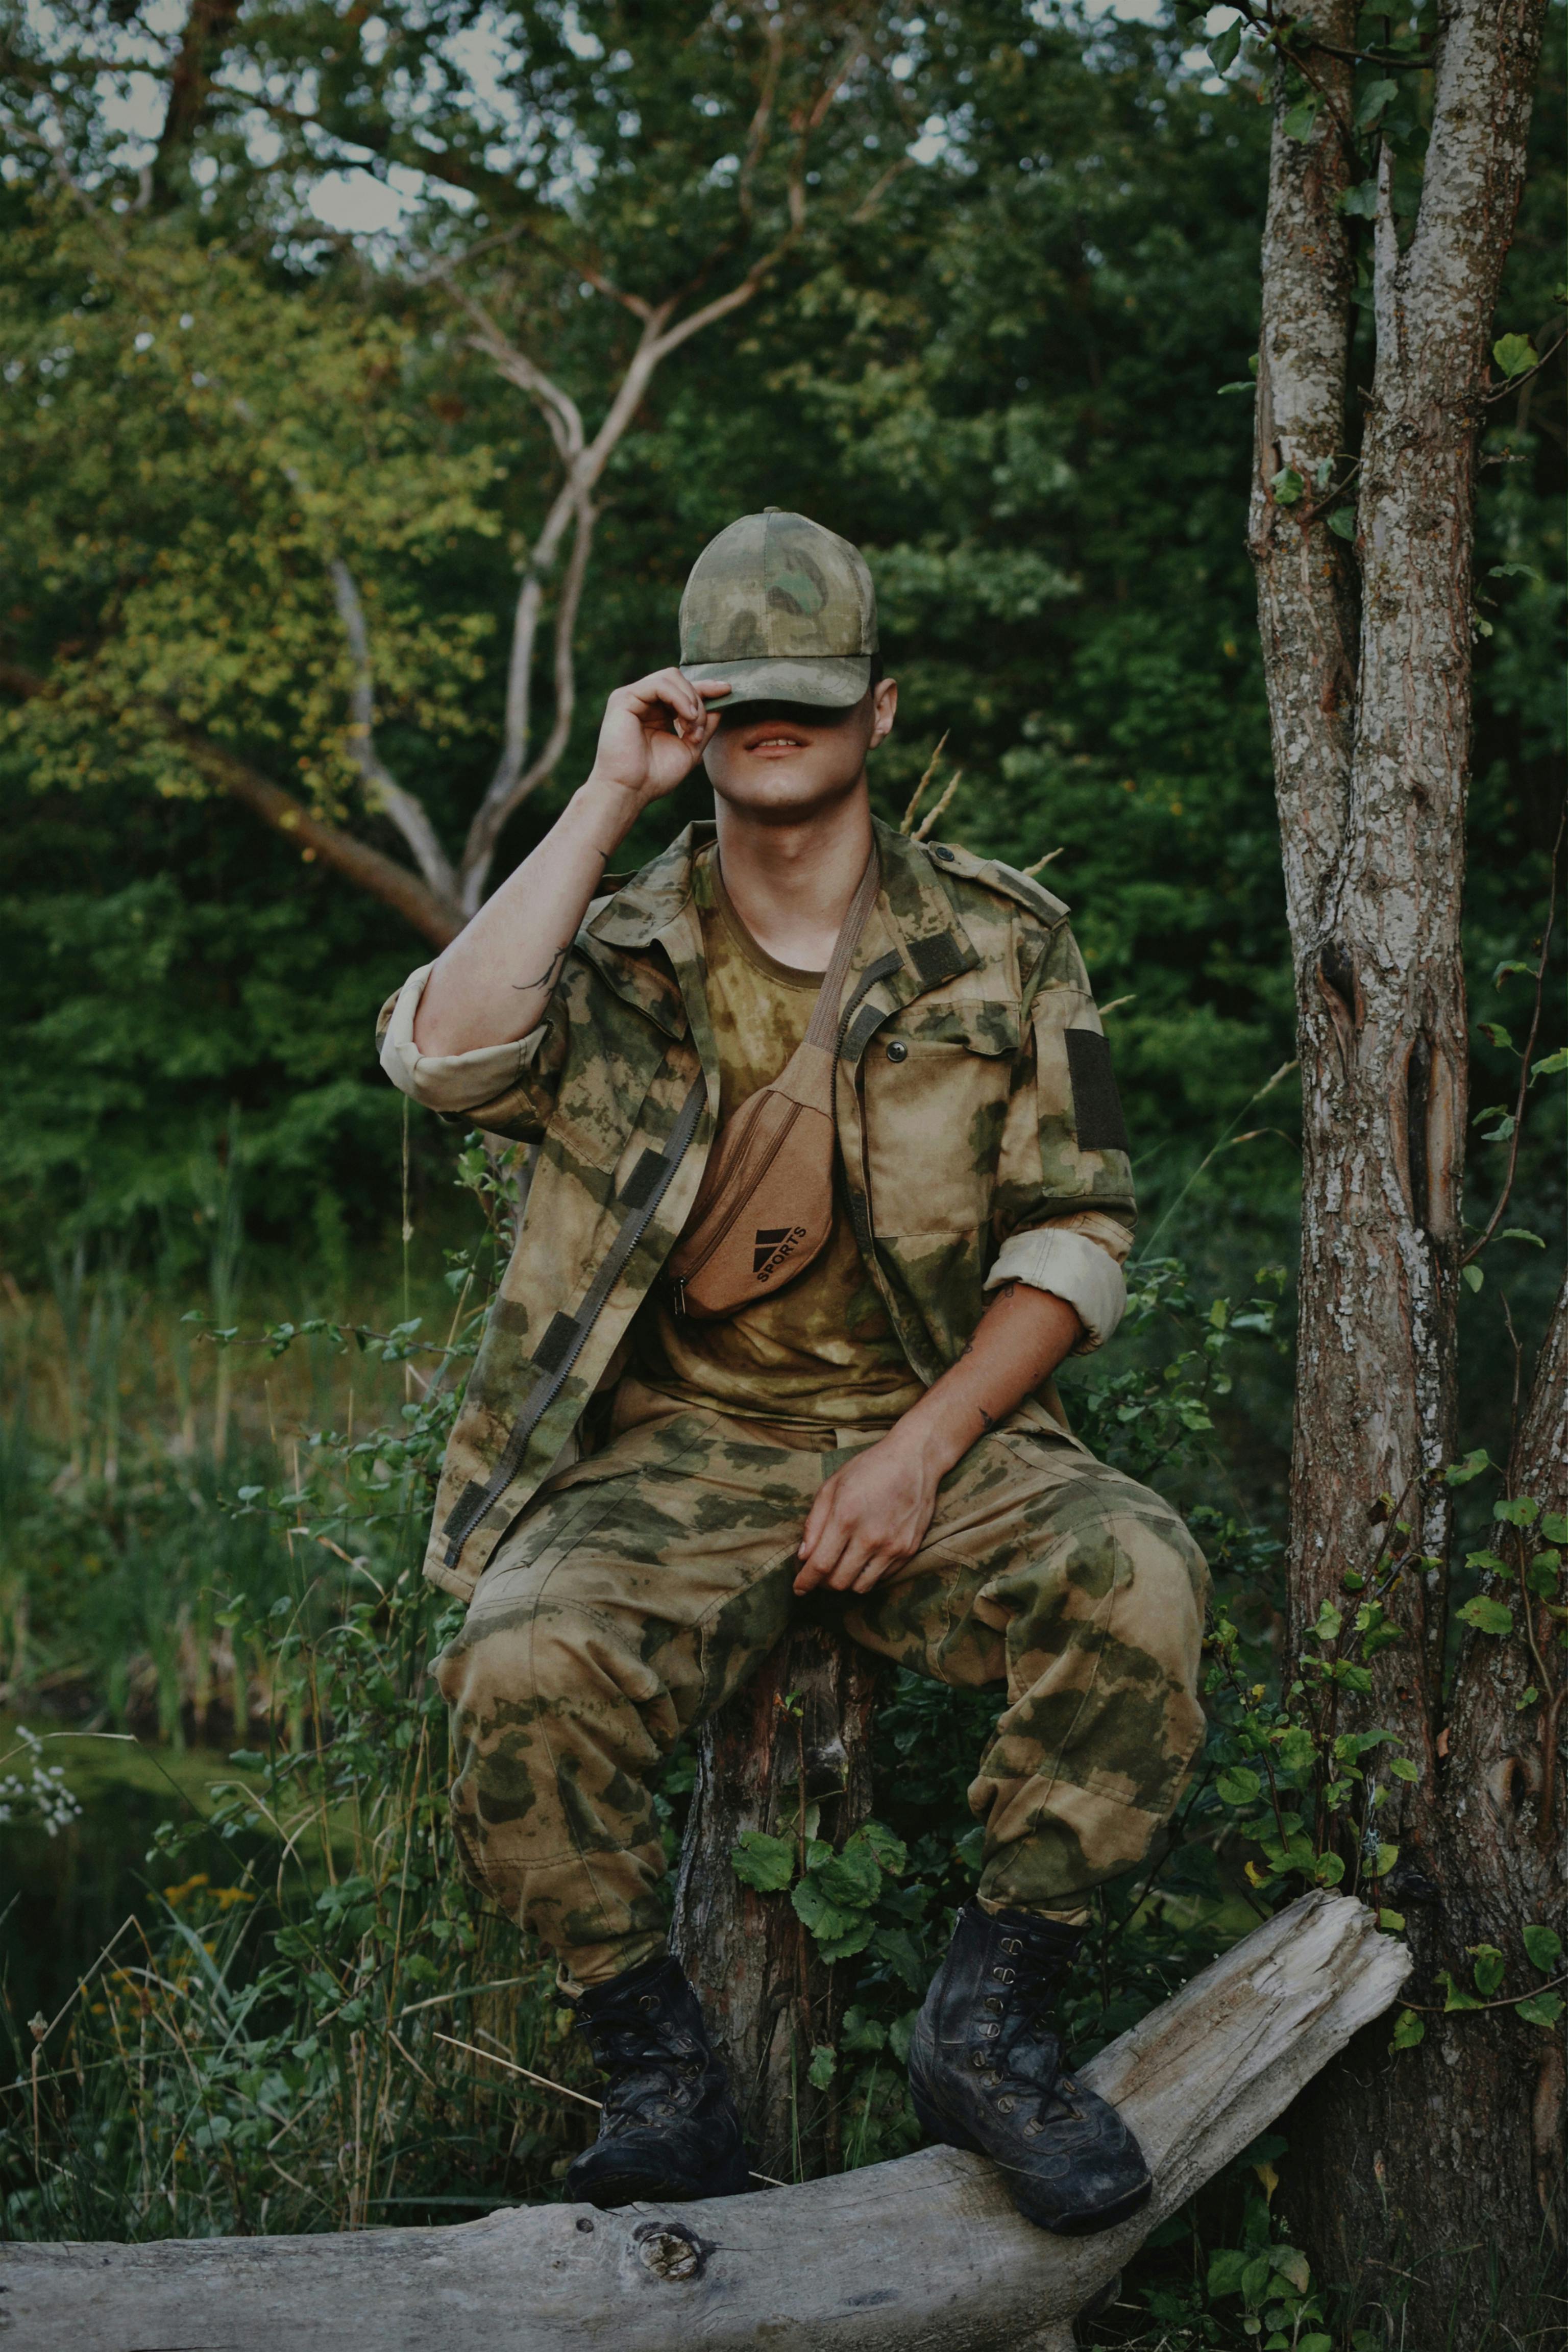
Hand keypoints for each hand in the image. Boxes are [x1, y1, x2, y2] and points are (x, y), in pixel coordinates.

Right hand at [585, 668, 729, 819]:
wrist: (630, 791)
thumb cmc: (655, 777)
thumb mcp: (689, 749)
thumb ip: (703, 726)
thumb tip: (721, 704)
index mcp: (654, 712)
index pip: (682, 689)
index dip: (705, 687)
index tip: (728, 690)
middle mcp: (642, 701)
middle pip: (679, 679)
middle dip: (698, 701)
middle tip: (698, 732)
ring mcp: (632, 697)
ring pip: (671, 677)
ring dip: (690, 701)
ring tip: (692, 729)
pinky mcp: (624, 698)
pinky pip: (660, 684)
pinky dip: (679, 698)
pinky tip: (686, 718)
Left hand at [793, 1425, 942, 1597]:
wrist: (914, 1460)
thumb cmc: (868, 1469)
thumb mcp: (832, 1486)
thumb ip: (814, 1523)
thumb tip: (803, 1556)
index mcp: (846, 1517)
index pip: (820, 1565)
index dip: (806, 1582)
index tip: (798, 1589)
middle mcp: (870, 1536)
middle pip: (839, 1582)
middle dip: (823, 1583)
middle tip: (820, 1573)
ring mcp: (892, 1546)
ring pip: (861, 1586)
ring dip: (846, 1582)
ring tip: (842, 1567)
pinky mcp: (908, 1550)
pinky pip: (882, 1578)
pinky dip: (868, 1574)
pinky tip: (864, 1558)